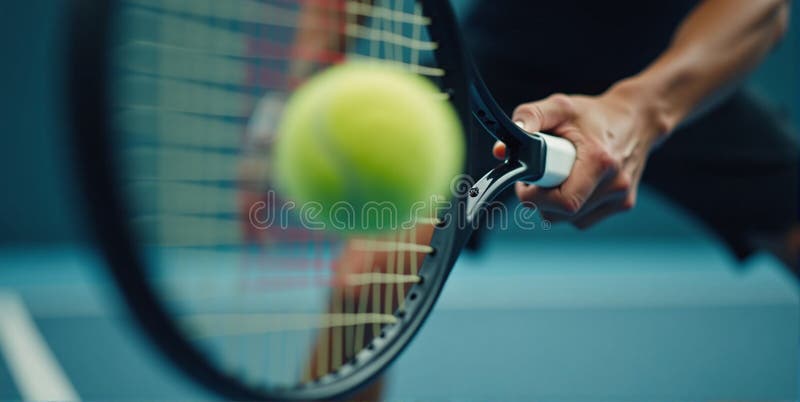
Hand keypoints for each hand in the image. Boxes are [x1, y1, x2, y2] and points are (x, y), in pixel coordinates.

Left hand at [494, 83, 666, 228]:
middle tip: (539, 176)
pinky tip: (574, 184)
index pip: (562, 202)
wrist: (637, 120)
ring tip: (558, 176)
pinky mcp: (623, 205)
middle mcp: (615, 185)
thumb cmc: (594, 115)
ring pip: (570, 221)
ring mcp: (621, 198)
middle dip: (540, 199)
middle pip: (561, 214)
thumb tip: (502, 148)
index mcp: (600, 162)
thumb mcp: (560, 106)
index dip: (536, 195)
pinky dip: (571, 208)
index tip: (528, 179)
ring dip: (554, 205)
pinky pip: (583, 220)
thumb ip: (530, 118)